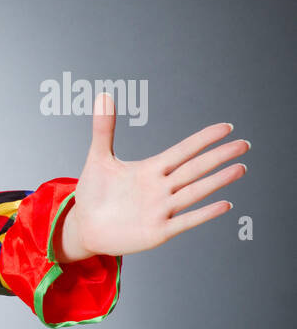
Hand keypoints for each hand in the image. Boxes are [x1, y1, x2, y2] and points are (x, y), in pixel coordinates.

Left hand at [56, 93, 248, 261]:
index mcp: (150, 170)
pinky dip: (203, 214)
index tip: (226, 128)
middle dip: (218, 157)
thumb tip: (103, 97)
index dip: (203, 140)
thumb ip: (103, 130)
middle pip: (194, 169)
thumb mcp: (99, 159)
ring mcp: (161, 210)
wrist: (84, 227)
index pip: (182, 151)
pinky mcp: (157, 232)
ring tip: (240, 168)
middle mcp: (161, 188)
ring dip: (217, 181)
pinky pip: (184, 222)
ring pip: (194, 193)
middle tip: (244, 144)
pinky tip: (224, 204)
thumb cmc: (94, 193)